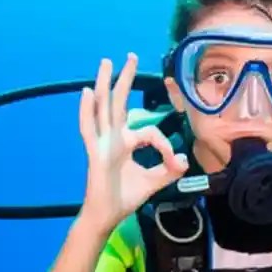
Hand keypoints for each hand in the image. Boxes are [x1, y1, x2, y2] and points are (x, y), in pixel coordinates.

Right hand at [77, 53, 188, 230]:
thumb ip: (170, 169)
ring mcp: (102, 143)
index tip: (175, 162)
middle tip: (131, 56)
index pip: (150, 131)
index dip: (166, 145)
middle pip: (118, 102)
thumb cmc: (126, 197)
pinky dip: (87, 110)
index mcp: (126, 142)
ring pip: (103, 108)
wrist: (107, 215)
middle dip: (125, 78)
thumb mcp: (155, 181)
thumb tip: (185, 159)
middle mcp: (113, 138)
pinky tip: (87, 93)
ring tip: (106, 63)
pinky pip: (89, 128)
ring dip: (104, 84)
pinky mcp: (95, 152)